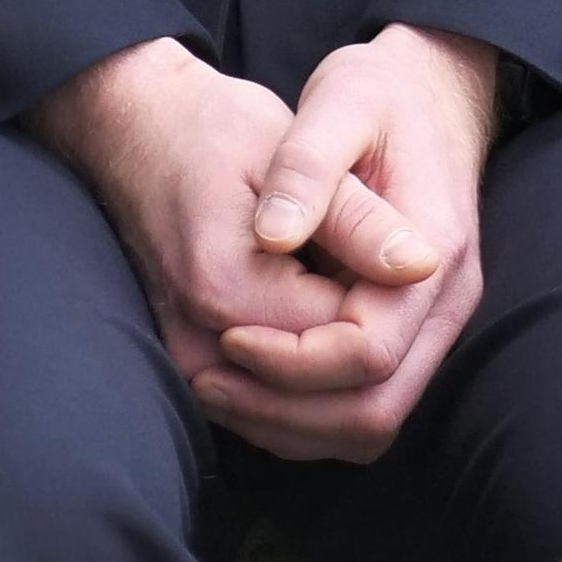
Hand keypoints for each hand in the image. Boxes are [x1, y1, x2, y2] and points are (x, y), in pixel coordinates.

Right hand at [29, 37, 451, 459]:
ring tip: (350, 295)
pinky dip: (323, 390)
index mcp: (227, 288)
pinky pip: (282, 420)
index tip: (389, 254)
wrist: (139, 137)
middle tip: (379, 279)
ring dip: (354, 381)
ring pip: (314, 431)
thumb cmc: (215, 130)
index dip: (393, 311)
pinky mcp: (198, 374)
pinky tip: (330, 321)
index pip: (353, 350)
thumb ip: (357, 219)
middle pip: (337, 412)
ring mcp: (194, 370)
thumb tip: (423, 266)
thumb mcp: (294, 150)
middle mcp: (201, 349)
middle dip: (381, 361)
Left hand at [210, 23, 501, 460]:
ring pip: (370, 424)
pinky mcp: (412, 331)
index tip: (226, 336)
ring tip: (217, 386)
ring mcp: (435, 323)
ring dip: (291, 424)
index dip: (291, 361)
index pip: (368, 353)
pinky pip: (363, 406)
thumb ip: (307, 171)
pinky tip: (249, 381)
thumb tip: (273, 237)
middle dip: (284, 411)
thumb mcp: (340, 102)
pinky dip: (305, 415)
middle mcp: (447, 302)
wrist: (430, 90)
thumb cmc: (379, 93)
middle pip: (375, 410)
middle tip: (208, 379)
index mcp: (435, 252)